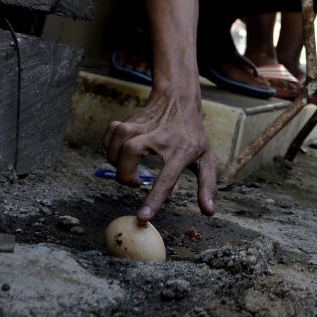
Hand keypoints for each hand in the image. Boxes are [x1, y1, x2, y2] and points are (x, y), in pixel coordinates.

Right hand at [103, 86, 216, 222]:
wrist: (180, 99)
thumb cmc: (193, 134)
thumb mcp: (207, 158)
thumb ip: (208, 185)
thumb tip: (208, 211)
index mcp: (182, 150)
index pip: (167, 178)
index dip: (154, 199)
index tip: (142, 217)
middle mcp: (161, 136)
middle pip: (130, 153)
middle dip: (124, 175)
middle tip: (134, 181)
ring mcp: (143, 127)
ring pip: (117, 145)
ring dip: (117, 163)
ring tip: (129, 167)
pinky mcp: (128, 121)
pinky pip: (108, 137)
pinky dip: (109, 148)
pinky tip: (120, 152)